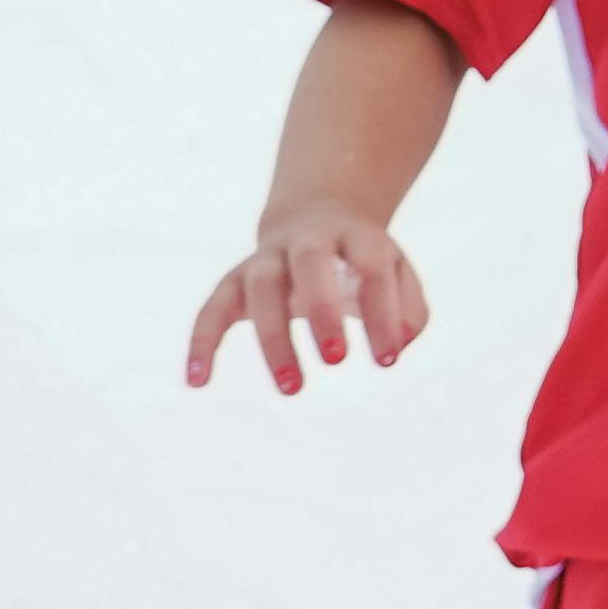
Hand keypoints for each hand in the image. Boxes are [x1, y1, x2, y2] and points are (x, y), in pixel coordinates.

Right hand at [184, 201, 429, 395]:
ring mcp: (266, 258)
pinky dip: (201, 342)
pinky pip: (211, 307)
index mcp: (355, 236)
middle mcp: (307, 240)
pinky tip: (198, 381)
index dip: (380, 313)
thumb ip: (409, 310)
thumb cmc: (361, 262)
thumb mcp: (397, 274)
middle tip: (336, 360)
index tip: (387, 361)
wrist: (316, 219)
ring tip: (292, 389)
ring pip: (260, 286)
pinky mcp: (234, 281)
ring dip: (274, 337)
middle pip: (309, 262)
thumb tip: (397, 344)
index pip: (371, 268)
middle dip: (321, 310)